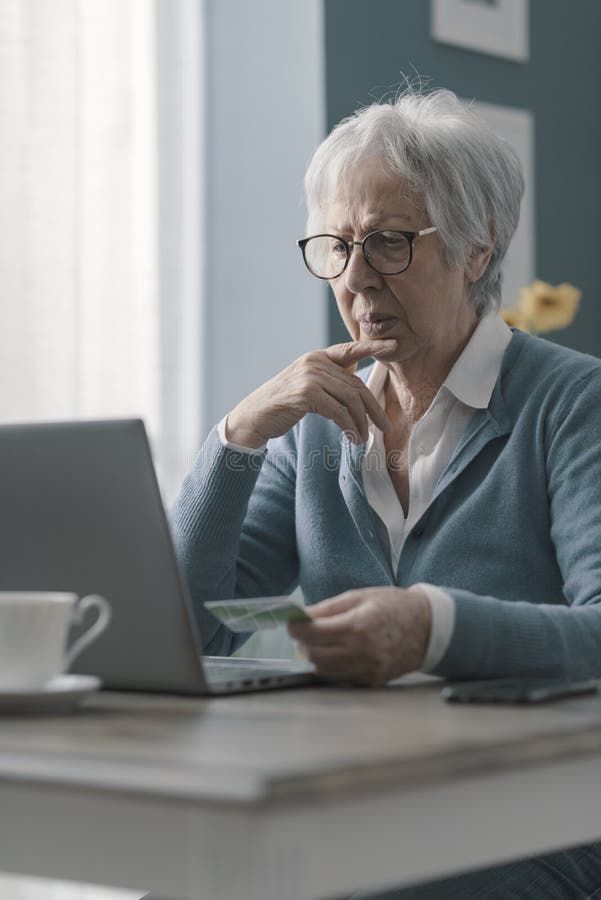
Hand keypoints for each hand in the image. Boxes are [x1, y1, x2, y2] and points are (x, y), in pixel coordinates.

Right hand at [225, 339, 396, 447]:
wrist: (254, 417)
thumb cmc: (283, 405)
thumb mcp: (307, 385)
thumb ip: (329, 378)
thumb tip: (357, 378)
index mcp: (317, 357)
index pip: (350, 350)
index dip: (373, 347)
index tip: (394, 346)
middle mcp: (314, 362)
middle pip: (355, 384)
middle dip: (373, 407)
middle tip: (385, 426)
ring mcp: (310, 376)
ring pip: (350, 399)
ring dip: (361, 423)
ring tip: (364, 438)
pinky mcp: (307, 394)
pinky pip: (339, 412)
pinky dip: (350, 427)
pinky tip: (353, 438)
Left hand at [288, 587, 431, 685]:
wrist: (429, 628)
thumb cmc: (395, 606)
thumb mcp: (360, 596)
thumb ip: (328, 608)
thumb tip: (301, 616)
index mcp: (359, 626)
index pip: (313, 633)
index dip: (296, 628)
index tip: (291, 622)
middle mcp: (363, 652)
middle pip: (315, 655)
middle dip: (302, 643)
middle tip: (301, 632)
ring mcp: (369, 670)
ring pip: (325, 670)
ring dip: (315, 656)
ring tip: (317, 642)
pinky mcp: (373, 681)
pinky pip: (341, 677)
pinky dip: (331, 666)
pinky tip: (335, 652)